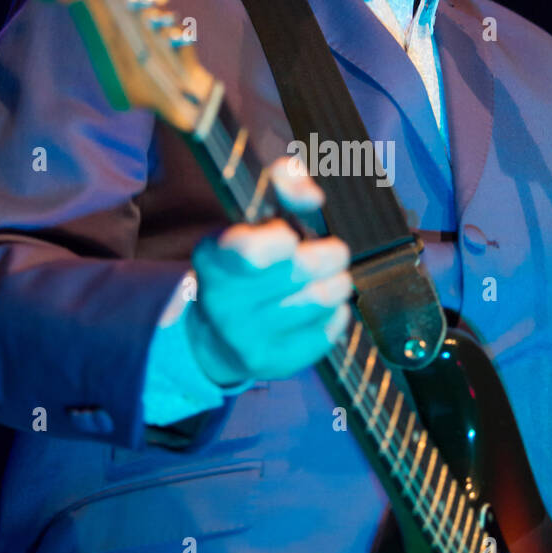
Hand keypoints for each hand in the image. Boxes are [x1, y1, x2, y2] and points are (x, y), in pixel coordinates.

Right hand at [186, 156, 352, 385]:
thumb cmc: (248, 267)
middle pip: (298, 271)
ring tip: (337, 278)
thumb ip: (283, 188)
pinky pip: (326, 333)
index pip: (248, 253)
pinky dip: (337, 315)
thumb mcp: (254, 222)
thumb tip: (310, 192)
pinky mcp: (273, 363)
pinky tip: (328, 308)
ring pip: (317, 301)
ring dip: (337, 284)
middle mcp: (223, 302)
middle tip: (335, 251)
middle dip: (328, 255)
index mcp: (214, 259)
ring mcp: (247, 339)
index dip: (277, 242)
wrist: (220, 336)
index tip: (290, 237)